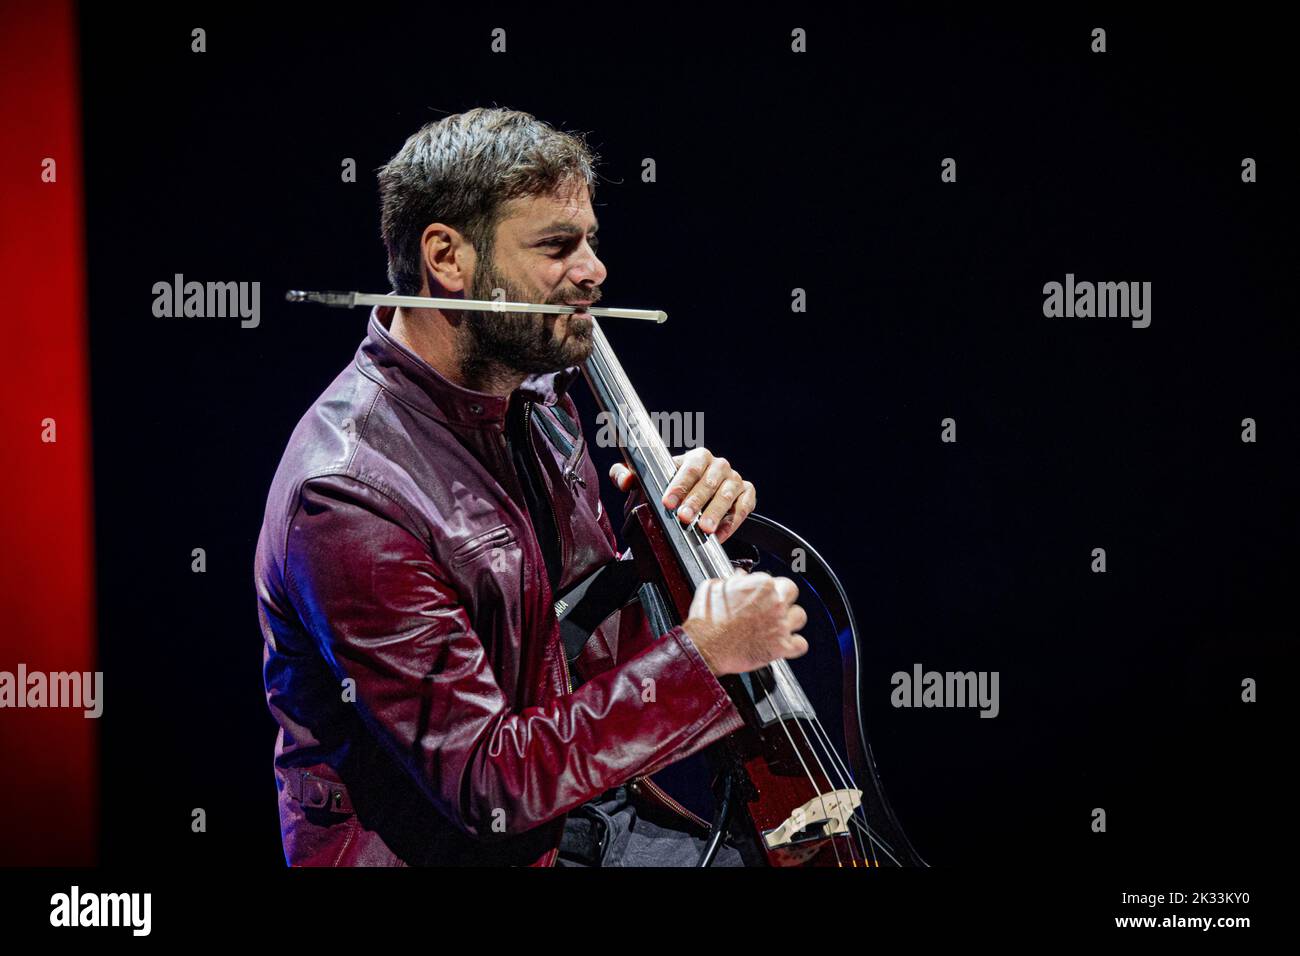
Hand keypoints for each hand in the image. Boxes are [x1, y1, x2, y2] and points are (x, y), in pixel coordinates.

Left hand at [609, 447, 755, 543]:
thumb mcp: (649, 482)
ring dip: (715, 512)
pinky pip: (743, 508)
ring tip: (703, 528)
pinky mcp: (747, 496)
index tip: (667, 502)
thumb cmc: (672, 490)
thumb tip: (623, 479)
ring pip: (727, 494)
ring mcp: (734, 480)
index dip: (679, 485)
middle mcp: (718, 466)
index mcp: (697, 457)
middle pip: (709, 481)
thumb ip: (627, 476)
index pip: (689, 468)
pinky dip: (732, 522)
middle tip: (683, 518)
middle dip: (696, 500)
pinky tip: (719, 535)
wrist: (698, 501)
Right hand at [680, 572, 807, 676]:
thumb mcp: (712, 588)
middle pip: (792, 592)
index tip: (758, 594)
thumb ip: (731, 579)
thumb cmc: (707, 620)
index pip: (774, 579)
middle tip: (771, 605)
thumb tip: (739, 576)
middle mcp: (775, 602)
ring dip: (791, 619)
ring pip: (800, 616)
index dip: (765, 588)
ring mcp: (780, 625)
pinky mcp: (781, 646)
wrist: (704, 648)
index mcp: (761, 585)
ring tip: (778, 623)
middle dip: (783, 597)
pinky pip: (801, 644)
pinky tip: (785, 643)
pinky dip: (794, 645)